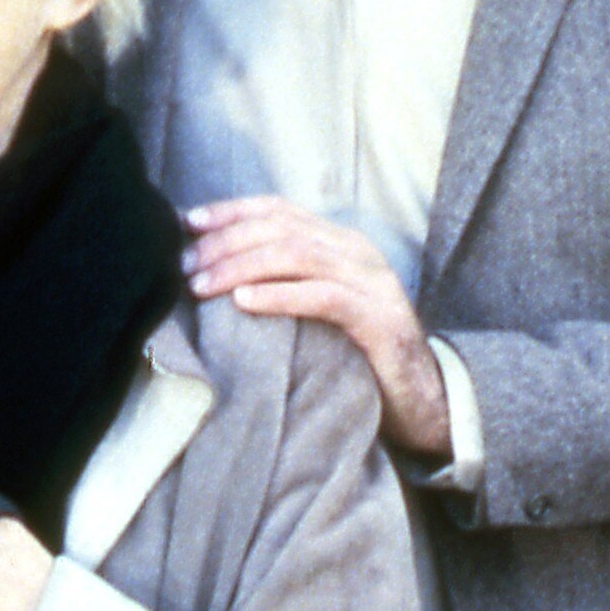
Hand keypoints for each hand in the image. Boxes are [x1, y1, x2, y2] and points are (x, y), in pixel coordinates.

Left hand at [183, 197, 450, 460]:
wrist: (423, 400)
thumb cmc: (358, 356)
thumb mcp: (319, 308)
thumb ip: (285, 282)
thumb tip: (216, 273)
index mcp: (341, 243)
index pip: (280, 210)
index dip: (232, 211)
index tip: (189, 222)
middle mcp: (358, 253)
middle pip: (282, 228)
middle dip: (227, 241)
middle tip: (186, 265)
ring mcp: (372, 283)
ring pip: (298, 254)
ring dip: (242, 265)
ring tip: (203, 284)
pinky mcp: (379, 320)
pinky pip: (323, 297)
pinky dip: (279, 295)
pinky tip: (244, 301)